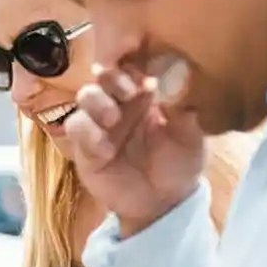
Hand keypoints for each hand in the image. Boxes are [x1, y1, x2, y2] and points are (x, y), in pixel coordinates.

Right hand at [64, 64, 205, 236]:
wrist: (163, 203)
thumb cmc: (180, 164)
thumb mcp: (191, 137)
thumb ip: (184, 109)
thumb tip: (179, 77)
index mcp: (146, 94)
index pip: (134, 66)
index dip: (134, 63)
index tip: (146, 74)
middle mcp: (120, 104)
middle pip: (104, 76)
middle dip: (112, 80)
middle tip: (127, 94)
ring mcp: (100, 125)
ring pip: (84, 98)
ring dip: (95, 103)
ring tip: (112, 119)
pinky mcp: (84, 147)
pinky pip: (75, 129)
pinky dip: (86, 134)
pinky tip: (104, 149)